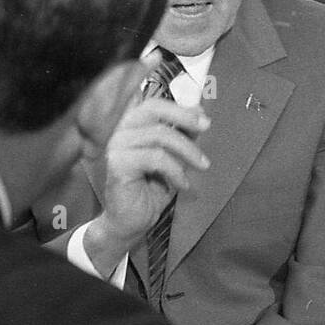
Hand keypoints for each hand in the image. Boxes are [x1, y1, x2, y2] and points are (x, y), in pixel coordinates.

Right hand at [85, 98, 210, 266]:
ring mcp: (117, 147)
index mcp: (132, 127)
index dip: (180, 107)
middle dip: (184, 117)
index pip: (154, 104)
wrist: (131, 221)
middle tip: (207, 127)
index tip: (204, 117)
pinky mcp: (118, 164)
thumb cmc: (151, 189)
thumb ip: (180, 135)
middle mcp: (121, 132)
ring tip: (202, 166)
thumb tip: (200, 115)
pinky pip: (155, 158)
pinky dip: (175, 170)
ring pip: (159, 135)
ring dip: (188, 150)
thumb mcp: (173, 158)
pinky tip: (182, 184)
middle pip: (153, 110)